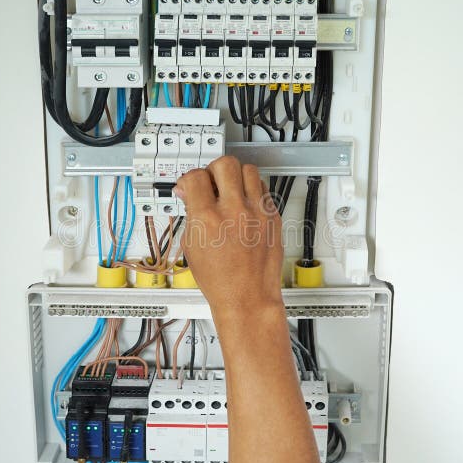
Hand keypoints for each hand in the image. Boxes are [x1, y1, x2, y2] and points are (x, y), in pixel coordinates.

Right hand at [174, 156, 283, 329]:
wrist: (247, 297)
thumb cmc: (220, 280)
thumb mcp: (191, 247)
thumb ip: (191, 215)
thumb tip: (189, 194)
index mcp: (208, 219)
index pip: (195, 176)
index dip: (189, 179)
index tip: (190, 186)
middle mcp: (234, 211)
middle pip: (225, 164)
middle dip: (213, 170)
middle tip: (211, 182)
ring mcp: (257, 213)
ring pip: (248, 169)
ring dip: (235, 176)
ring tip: (230, 190)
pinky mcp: (273, 217)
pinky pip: (263, 188)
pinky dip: (252, 191)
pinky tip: (244, 204)